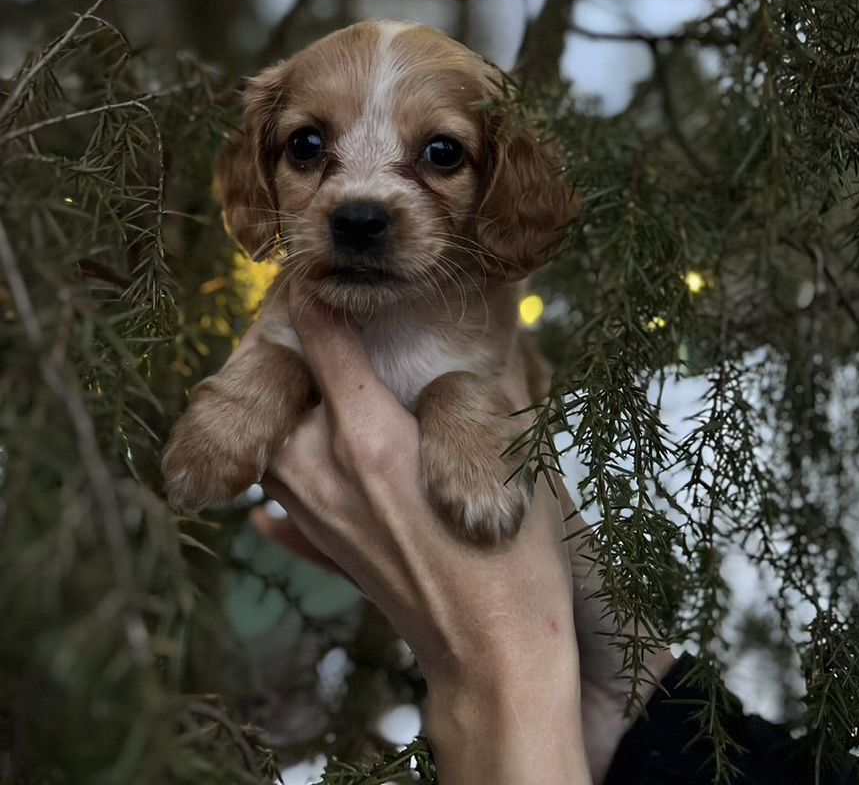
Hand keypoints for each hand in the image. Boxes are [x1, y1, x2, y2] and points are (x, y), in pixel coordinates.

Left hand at [256, 288, 591, 784]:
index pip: (324, 339)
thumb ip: (491, 379)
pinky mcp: (309, 540)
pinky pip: (277, 483)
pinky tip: (304, 453)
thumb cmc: (513, 554)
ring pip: (279, 429)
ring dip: (298, 402)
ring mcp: (305, 509)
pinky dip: (288, 457)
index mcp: (368, 436)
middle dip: (307, 351)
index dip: (318, 298)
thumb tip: (497, 320)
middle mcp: (319, 467)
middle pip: (288, 382)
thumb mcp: (509, 454)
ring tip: (330, 384)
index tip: (319, 275)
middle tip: (333, 329)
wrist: (491, 652)